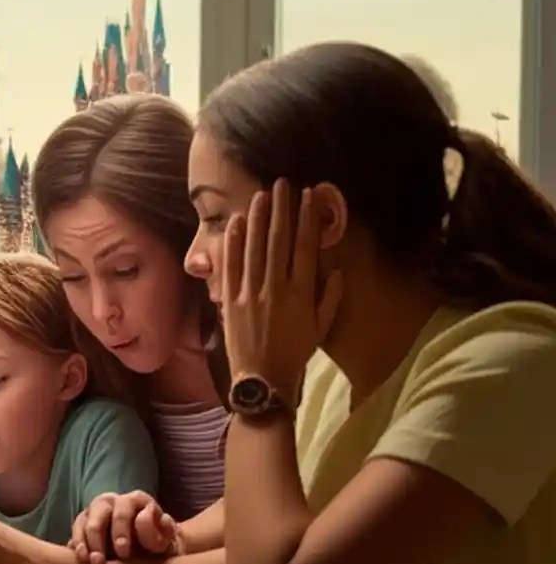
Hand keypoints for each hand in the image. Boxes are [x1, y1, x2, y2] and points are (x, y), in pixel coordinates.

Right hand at [68, 491, 180, 563]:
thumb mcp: (168, 540)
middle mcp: (112, 501)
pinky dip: (75, 546)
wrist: (151, 554)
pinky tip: (79, 560)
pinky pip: (74, 532)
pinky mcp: (82, 526)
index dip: (122, 531)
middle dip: (98, 539)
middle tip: (100, 563)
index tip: (124, 553)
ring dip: (84, 543)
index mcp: (136, 500)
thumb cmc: (160, 545)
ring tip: (88, 563)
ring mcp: (95, 512)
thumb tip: (146, 514)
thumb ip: (163, 530)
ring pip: (83, 521)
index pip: (124, 510)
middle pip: (99, 513)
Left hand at [222, 179, 343, 403]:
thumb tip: (335, 269)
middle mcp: (276, 289)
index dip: (307, 219)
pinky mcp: (228, 302)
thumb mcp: (321, 327)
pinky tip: (234, 224)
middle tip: (281, 183)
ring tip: (260, 195)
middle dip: (280, 209)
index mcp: (301, 294)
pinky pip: (230, 268)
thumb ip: (330, 297)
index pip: (305, 247)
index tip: (308, 196)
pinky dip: (231, 244)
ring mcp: (250, 294)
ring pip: (253, 249)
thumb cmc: (295, 353)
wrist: (263, 379)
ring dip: (256, 219)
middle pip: (278, 241)